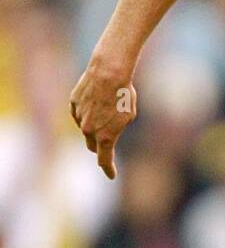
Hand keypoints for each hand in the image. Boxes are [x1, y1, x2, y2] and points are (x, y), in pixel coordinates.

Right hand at [69, 60, 136, 178]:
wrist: (108, 72)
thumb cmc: (124, 93)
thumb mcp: (128, 116)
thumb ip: (116, 130)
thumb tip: (107, 134)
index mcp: (105, 138)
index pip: (104, 161)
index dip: (108, 169)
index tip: (111, 175)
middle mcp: (89, 131)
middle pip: (92, 146)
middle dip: (99, 146)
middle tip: (106, 139)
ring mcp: (79, 118)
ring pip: (85, 128)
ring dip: (93, 124)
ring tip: (106, 106)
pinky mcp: (72, 105)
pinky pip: (78, 114)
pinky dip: (86, 112)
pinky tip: (95, 100)